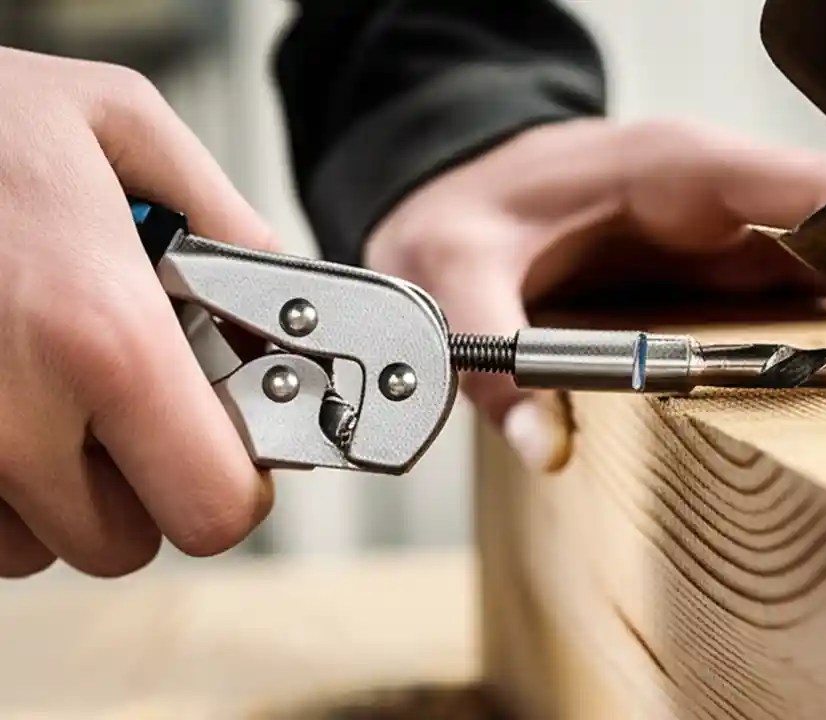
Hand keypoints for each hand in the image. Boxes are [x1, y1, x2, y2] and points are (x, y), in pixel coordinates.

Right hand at [0, 48, 276, 577]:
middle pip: (125, 543)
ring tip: (44, 381)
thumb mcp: (113, 120)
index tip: (229, 444)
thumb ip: (223, 215)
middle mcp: (8, 418)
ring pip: (37, 546)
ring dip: (59, 489)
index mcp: (98, 334)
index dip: (235, 483)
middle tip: (130, 403)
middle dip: (145, 484)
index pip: (214, 507)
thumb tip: (276, 289)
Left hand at [365, 118, 825, 470]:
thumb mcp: (450, 275)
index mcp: (671, 170)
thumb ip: (492, 353)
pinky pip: (815, 298)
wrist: (453, 192)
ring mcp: (731, 236)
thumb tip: (545, 445)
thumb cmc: (459, 215)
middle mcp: (720, 198)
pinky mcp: (728, 277)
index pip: (803, 185)